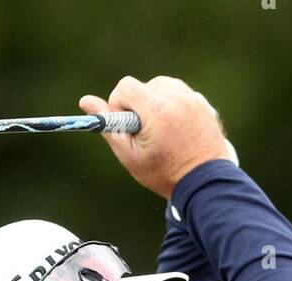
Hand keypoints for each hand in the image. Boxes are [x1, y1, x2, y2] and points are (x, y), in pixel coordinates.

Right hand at [78, 75, 233, 199]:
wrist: (205, 183)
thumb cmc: (164, 173)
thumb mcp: (130, 155)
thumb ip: (108, 126)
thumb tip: (85, 101)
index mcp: (156, 109)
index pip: (125, 86)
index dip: (120, 105)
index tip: (129, 126)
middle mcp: (175, 96)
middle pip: (143, 86)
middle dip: (139, 106)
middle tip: (147, 134)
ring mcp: (192, 98)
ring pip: (161, 87)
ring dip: (155, 104)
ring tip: (162, 132)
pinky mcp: (201, 102)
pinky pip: (178, 94)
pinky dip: (172, 106)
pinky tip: (176, 130)